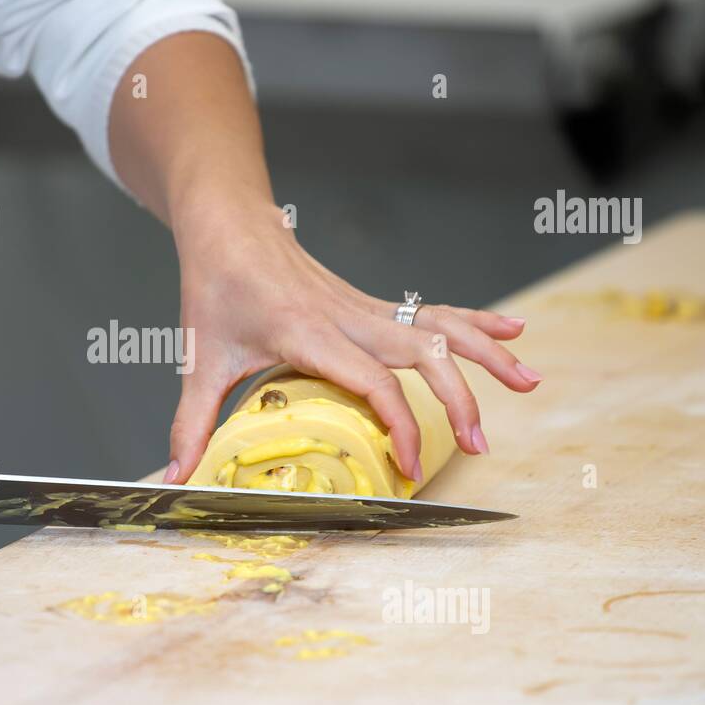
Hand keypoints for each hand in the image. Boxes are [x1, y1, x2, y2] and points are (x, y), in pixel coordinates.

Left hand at [165, 197, 541, 483]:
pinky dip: (476, 320)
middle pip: (422, 353)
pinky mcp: (372, 305)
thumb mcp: (199, 357)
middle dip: (458, 398)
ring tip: (530, 383)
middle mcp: (347, 318)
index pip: (370, 382)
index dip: (397, 424)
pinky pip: (433, 312)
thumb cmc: (215, 290)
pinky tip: (515, 331)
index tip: (408, 467)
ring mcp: (366, 308)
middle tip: (480, 443)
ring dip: (487, 354)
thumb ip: (190, 422)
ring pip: (440, 326)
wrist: (230, 226)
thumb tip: (174, 478)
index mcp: (307, 333)